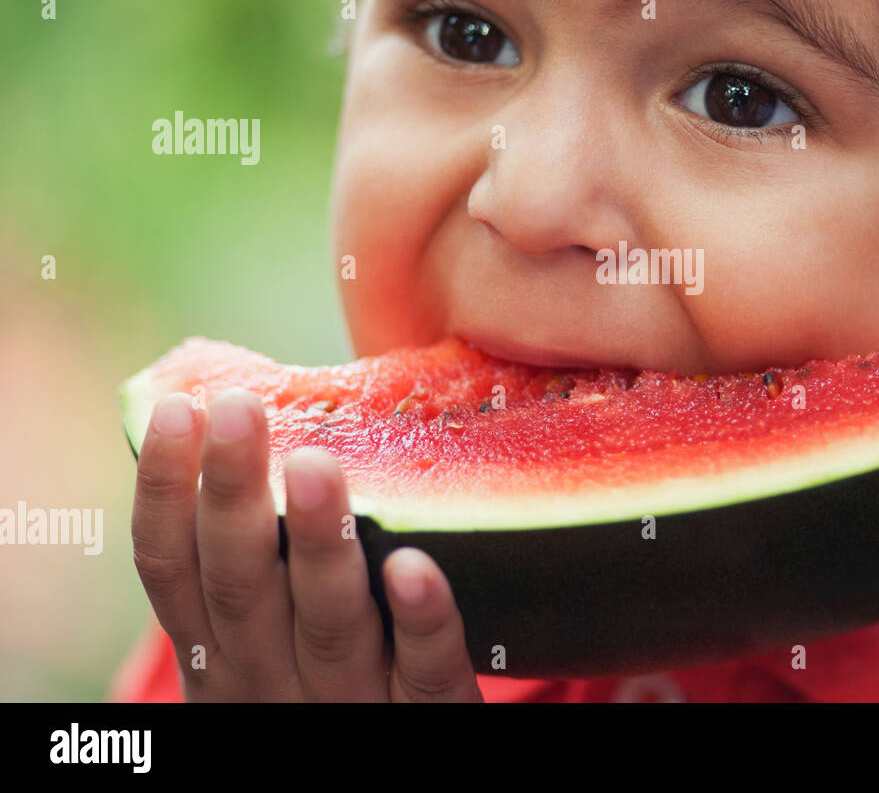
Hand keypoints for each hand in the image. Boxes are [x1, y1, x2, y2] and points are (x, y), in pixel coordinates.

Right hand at [131, 387, 482, 701]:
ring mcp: (348, 706)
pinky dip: (419, 621)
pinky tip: (417, 562)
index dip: (166, 492)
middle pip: (242, 586)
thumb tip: (255, 424)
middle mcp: (269, 683)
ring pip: (327, 624)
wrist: (377, 778)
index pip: (173, 570)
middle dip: (233, 495)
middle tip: (239, 407)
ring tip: (317, 463)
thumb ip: (258, 561)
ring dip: (320, 544)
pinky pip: (423, 674)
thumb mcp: (268, 637)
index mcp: (223, 653)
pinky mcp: (426, 720)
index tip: (179, 408)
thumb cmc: (322, 682)